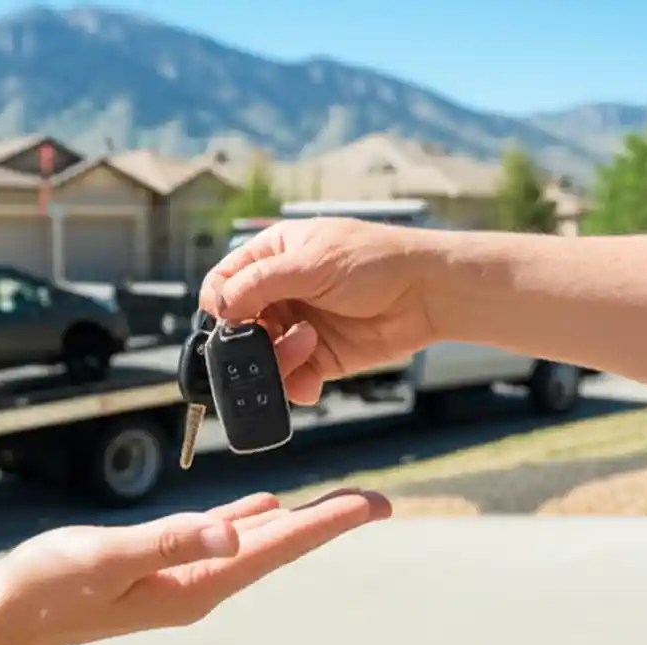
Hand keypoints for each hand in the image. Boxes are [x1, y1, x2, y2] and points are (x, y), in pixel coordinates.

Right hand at [0, 489, 390, 644]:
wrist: (8, 616)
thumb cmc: (50, 587)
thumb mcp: (109, 557)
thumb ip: (170, 540)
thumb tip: (236, 533)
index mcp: (194, 585)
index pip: (277, 548)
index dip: (327, 523)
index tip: (372, 505)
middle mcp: (198, 585)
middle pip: (278, 547)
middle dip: (326, 522)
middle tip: (373, 501)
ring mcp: (181, 577)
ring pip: (254, 542)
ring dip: (294, 521)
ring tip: (334, 504)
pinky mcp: (161, 565)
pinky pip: (218, 536)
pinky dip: (246, 518)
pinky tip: (261, 508)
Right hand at [199, 217, 438, 404]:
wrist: (427, 294)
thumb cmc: (375, 261)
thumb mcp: (311, 263)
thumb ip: (260, 283)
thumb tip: (219, 305)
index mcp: (273, 256)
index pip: (224, 280)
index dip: (220, 301)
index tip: (231, 319)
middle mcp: (280, 292)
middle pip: (238, 325)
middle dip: (249, 339)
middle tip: (268, 339)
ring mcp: (297, 326)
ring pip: (262, 355)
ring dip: (277, 360)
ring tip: (308, 346)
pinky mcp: (318, 357)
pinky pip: (290, 378)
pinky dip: (294, 385)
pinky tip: (310, 383)